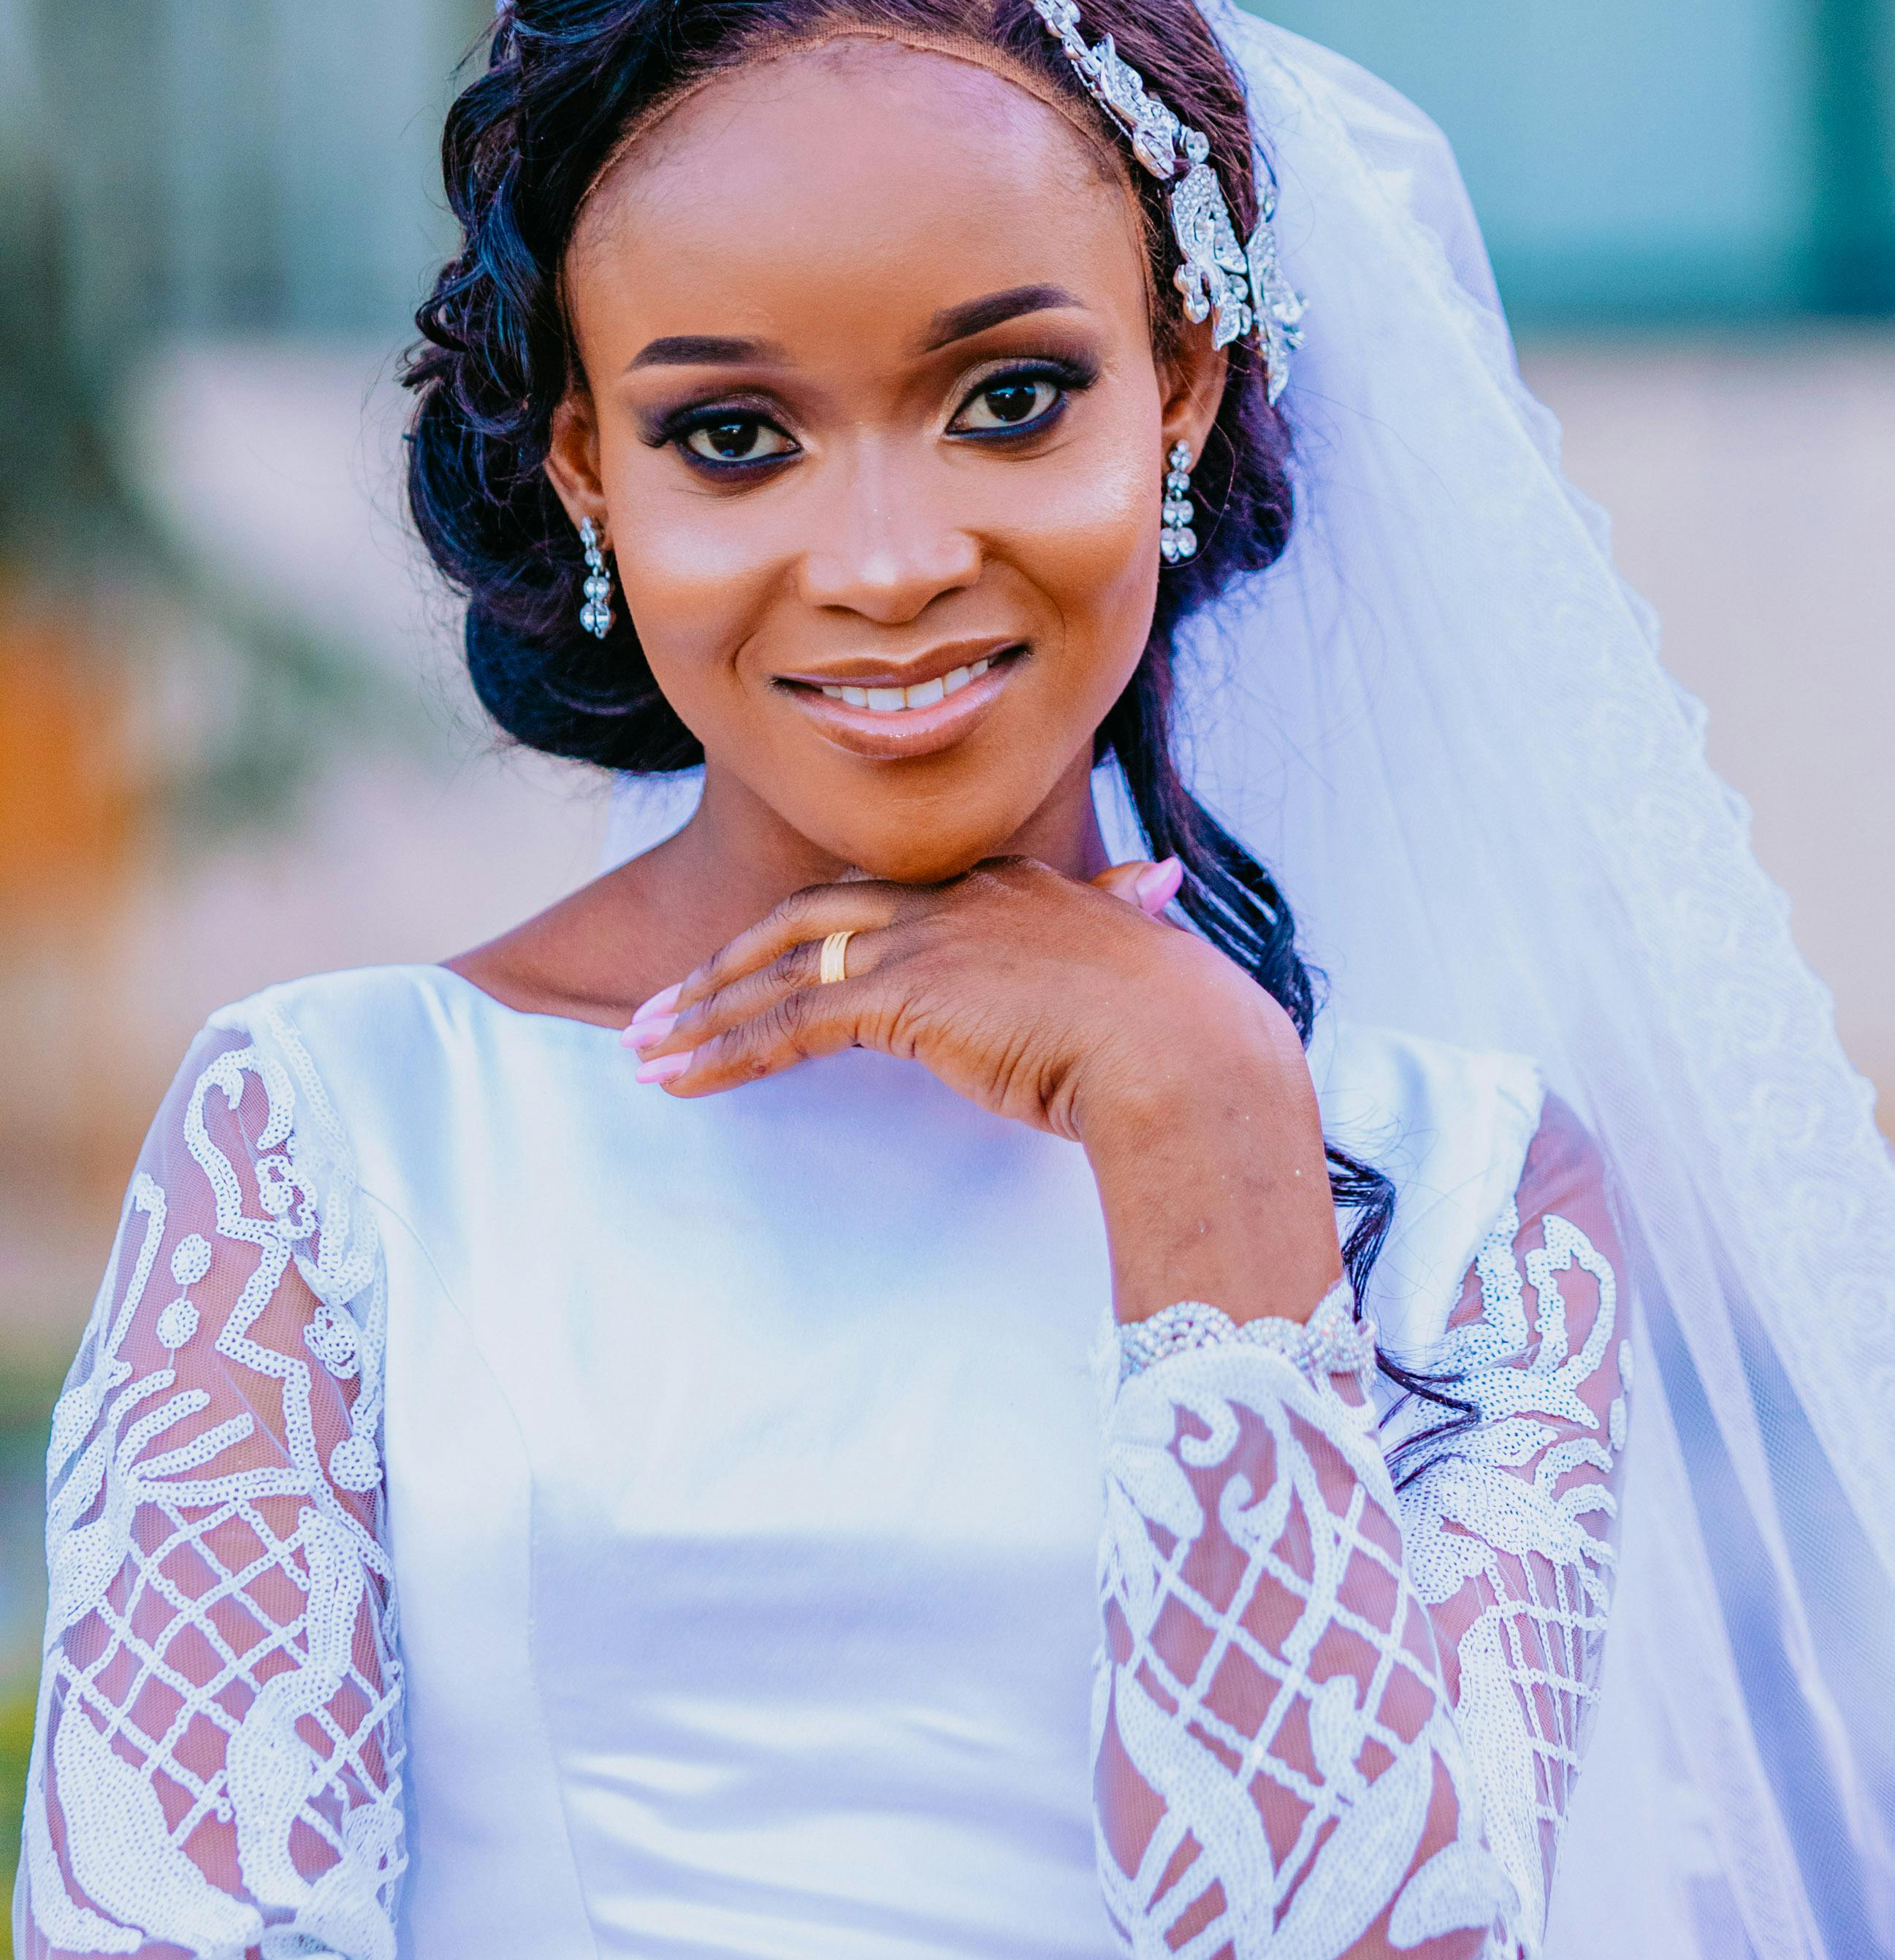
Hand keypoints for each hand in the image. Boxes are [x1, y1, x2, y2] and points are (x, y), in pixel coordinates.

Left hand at [622, 857, 1341, 1321]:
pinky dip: (724, 1051)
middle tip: (661, 1007)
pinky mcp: (903, 995)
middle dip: (725, 963)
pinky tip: (679, 1078)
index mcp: (1002, 887)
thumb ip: (1121, 921)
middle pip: (807, 915)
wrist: (1188, 1049)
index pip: (875, 901)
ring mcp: (924, 940)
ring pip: (780, 968)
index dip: (804, 937)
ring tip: (641, 1048)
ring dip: (702, 1012)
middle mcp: (952, 898)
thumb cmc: (1179, 1028)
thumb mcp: (1138, 961)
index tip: (755, 973)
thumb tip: (1148, 880)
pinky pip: (788, 1024)